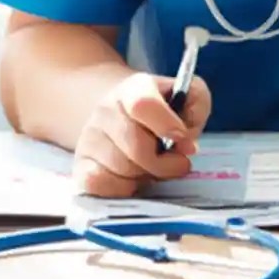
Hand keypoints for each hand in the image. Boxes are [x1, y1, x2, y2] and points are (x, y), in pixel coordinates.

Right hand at [72, 72, 211, 196]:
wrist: (123, 115)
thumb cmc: (164, 111)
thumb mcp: (188, 97)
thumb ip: (197, 105)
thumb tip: (186, 137)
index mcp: (135, 89)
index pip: (143, 105)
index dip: (168, 127)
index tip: (187, 145)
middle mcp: (105, 110)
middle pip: (136, 147)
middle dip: (164, 164)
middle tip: (176, 163)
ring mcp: (89, 137)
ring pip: (122, 170)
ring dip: (145, 176)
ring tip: (151, 166)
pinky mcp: (80, 164)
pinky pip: (101, 185)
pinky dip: (123, 189)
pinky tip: (132, 179)